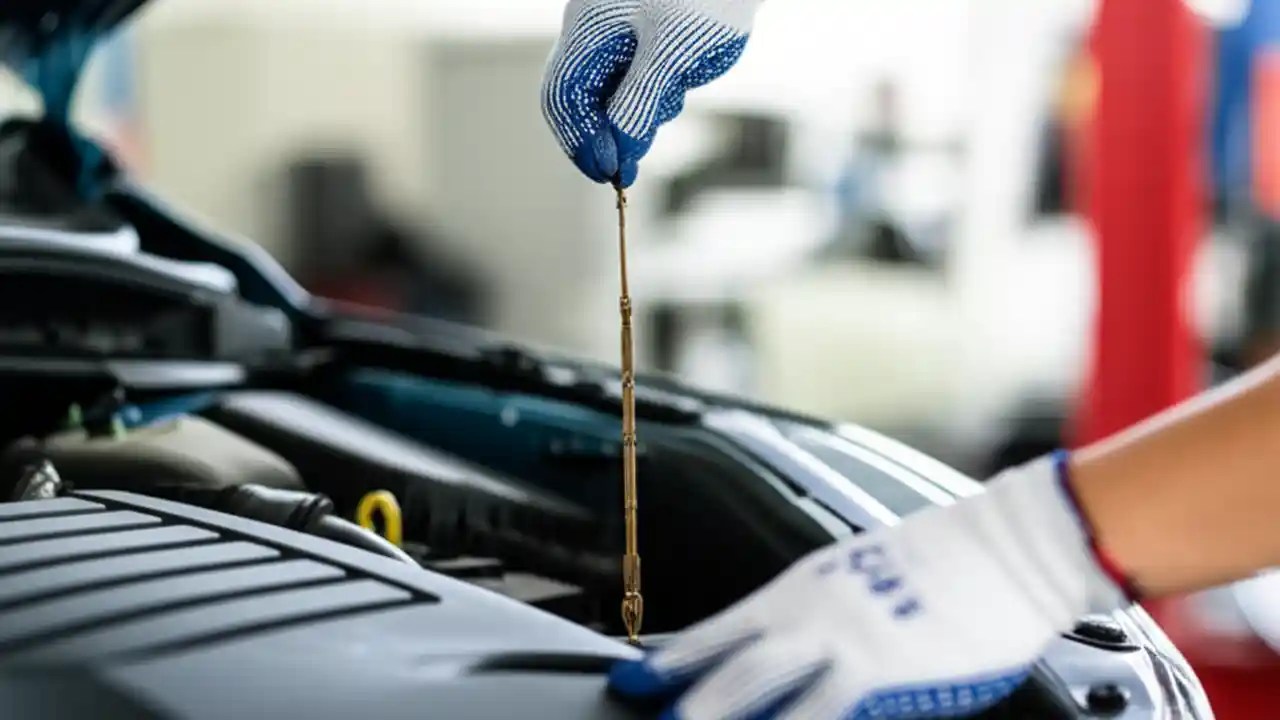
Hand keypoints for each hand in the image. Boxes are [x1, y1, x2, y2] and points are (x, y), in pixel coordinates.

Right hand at [541, 0, 761, 186]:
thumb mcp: (673, 52)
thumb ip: (640, 104)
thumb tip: (620, 155)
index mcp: (588, 28)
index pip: (562, 96)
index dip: (580, 141)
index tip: (611, 174)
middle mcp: (595, 30)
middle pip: (581, 98)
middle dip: (606, 135)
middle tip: (630, 172)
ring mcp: (621, 31)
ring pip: (611, 92)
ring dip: (634, 113)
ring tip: (674, 93)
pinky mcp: (648, 34)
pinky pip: (636, 77)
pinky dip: (653, 94)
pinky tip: (679, 80)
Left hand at [608, 454, 1128, 719]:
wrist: (1005, 545)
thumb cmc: (937, 560)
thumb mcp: (855, 576)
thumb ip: (810, 616)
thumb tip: (772, 650)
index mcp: (800, 590)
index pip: (718, 632)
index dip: (672, 662)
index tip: (633, 681)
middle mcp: (813, 618)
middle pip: (731, 673)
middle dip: (687, 705)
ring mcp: (848, 649)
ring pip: (770, 702)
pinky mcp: (886, 675)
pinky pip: (827, 715)